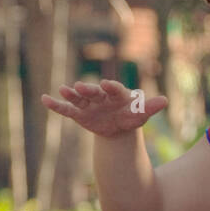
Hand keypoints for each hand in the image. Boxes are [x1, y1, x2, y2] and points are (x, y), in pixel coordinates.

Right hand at [41, 79, 167, 137]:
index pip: (114, 89)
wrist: (118, 126)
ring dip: (70, 94)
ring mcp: (88, 104)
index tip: (106, 85)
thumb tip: (165, 101)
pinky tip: (44, 100)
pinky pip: (67, 110)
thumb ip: (150, 107)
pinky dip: (56, 105)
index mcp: (117, 94)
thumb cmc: (131, 115)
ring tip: (62, 90)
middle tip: (80, 87)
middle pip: (94, 92)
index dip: (111, 87)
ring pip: (78, 98)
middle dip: (88, 90)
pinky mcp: (79, 114)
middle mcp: (101, 96)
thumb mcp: (141, 114)